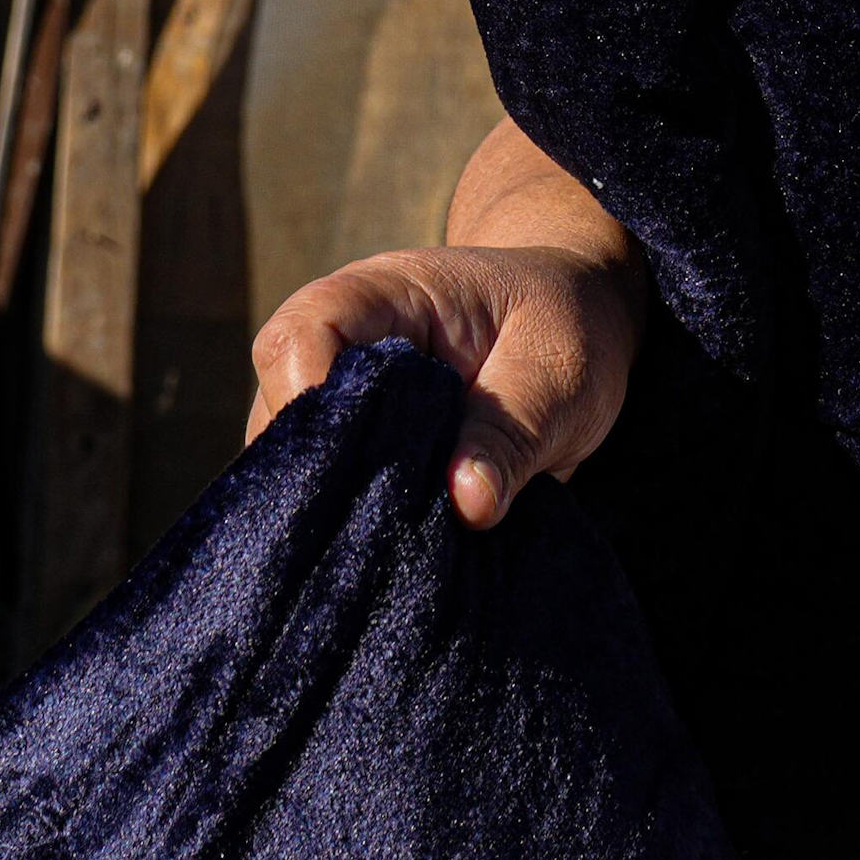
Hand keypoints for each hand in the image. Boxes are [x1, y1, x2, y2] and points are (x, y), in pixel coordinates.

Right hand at [246, 243, 642, 528]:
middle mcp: (344, 348)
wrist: (575, 326)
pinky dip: (354, 529)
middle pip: (284, 412)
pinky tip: (388, 563)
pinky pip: (331, 495)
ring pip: (297, 466)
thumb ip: (512, 431)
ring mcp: (345, 404)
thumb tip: (467, 505)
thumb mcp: (560, 371)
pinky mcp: (359, 454)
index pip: (306, 332)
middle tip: (377, 534)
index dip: (309, 394)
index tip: (355, 461)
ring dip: (336, 514)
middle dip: (321, 479)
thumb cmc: (565, 329)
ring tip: (388, 554)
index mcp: (386, 296)